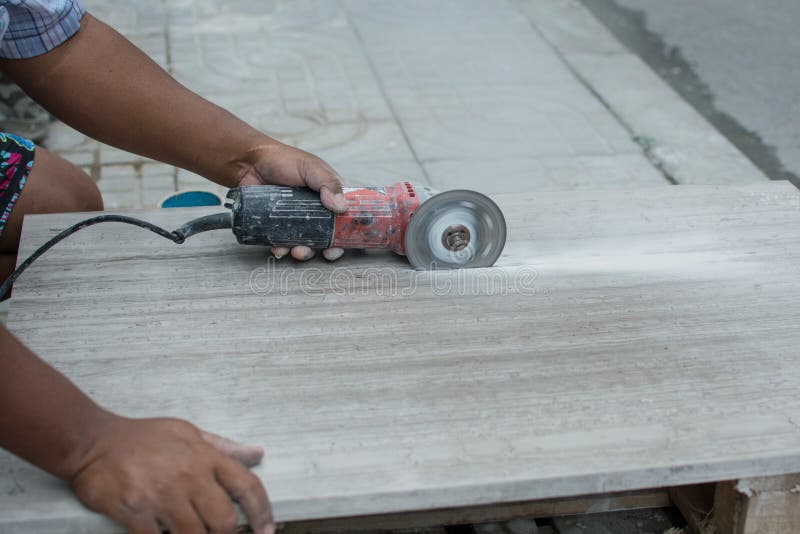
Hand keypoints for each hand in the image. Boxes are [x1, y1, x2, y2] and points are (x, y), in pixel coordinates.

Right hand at [70, 416, 273, 533]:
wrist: (93, 442)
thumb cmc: (144, 437)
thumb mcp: (188, 433)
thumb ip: (224, 448)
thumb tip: (257, 454)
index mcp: (204, 457)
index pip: (247, 485)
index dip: (262, 512)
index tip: (268, 530)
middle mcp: (188, 477)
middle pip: (223, 521)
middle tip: (215, 533)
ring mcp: (161, 496)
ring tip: (187, 530)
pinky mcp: (134, 512)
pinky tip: (160, 533)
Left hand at [238, 142, 346, 261]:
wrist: (249, 164)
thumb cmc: (282, 160)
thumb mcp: (311, 167)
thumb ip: (328, 183)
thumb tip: (341, 206)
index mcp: (329, 195)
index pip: (346, 216)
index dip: (348, 231)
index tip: (346, 243)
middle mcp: (316, 210)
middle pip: (329, 235)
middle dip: (328, 248)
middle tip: (327, 254)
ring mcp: (297, 219)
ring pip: (307, 242)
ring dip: (305, 252)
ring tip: (298, 251)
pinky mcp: (279, 226)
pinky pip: (284, 243)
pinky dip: (283, 249)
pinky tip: (279, 248)